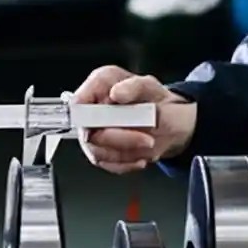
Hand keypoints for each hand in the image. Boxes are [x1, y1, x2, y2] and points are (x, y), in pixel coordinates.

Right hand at [71, 65, 197, 173]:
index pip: (79, 101)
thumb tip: (117, 92)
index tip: (106, 124)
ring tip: (150, 145)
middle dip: (120, 138)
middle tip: (148, 140)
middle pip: (89, 131)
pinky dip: (127, 163)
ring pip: (97, 151)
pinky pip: (107, 163)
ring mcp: (93, 131)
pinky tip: (142, 156)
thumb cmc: (155, 100)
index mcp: (99, 84)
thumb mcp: (153, 88)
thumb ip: (136, 87)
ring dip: (127, 153)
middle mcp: (91, 108)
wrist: (169, 122)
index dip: (87, 116)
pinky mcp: (100, 150)